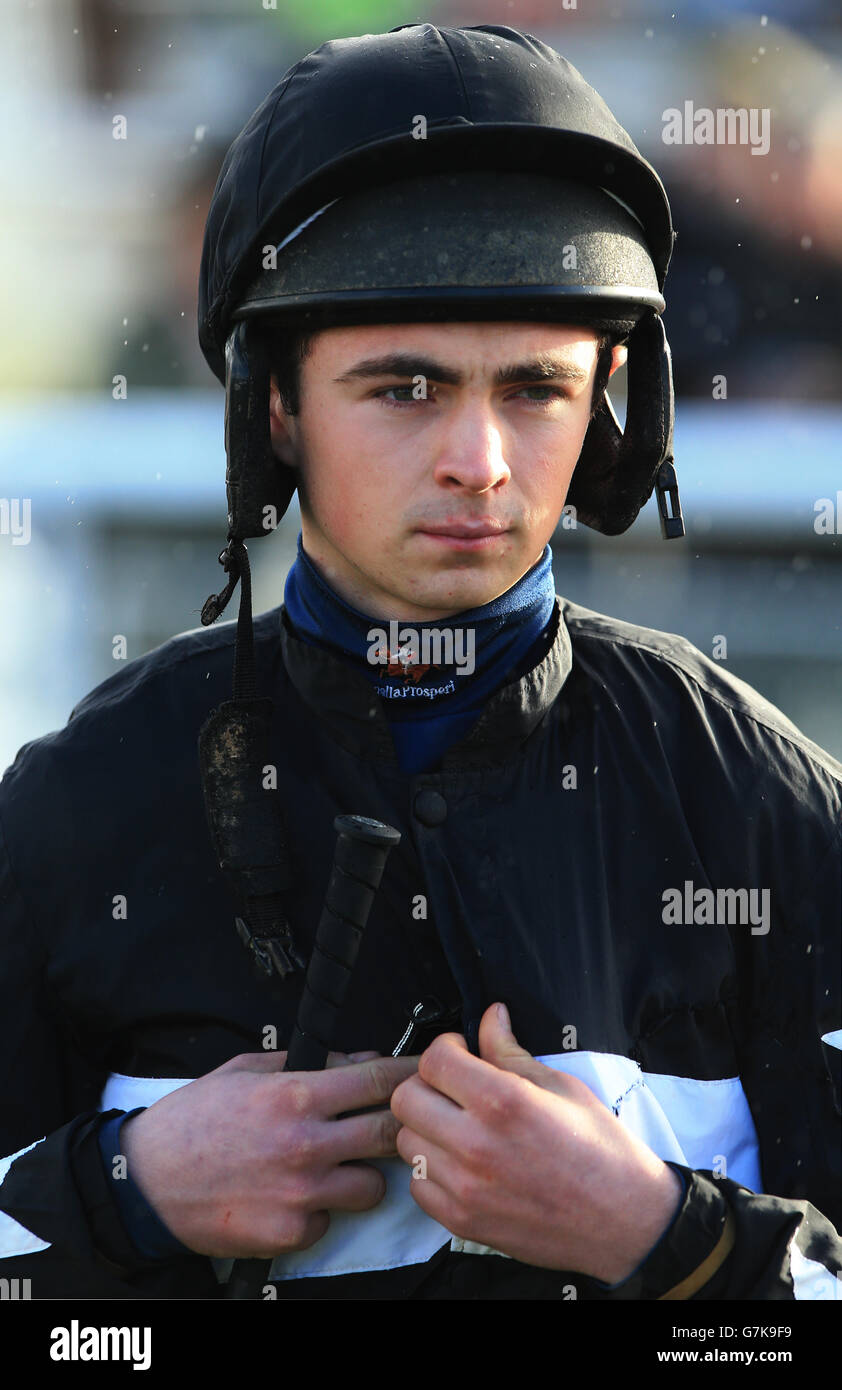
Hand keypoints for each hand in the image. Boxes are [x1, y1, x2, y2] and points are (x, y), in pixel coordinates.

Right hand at [120, 1049, 417, 1258]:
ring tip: (336, 1167)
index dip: (410, 1074)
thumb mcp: (246, 1070)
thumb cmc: (194, 1120)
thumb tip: (358, 1061)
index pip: (377, 1079)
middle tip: (407, 1126)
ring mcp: (301, 1192)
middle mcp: (306, 1143)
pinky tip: (294, 1196)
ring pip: (373, 1186)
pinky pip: (330, 1219)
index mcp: (296, 1095)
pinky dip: (321, 1210)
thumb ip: (306, 1064)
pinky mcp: (290, 1232)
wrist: (146, 1182)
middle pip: (390, 1133)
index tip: (426, 1073)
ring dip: (364, 1175)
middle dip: (405, 1127)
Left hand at [391, 1004, 682, 1283]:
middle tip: (454, 1088)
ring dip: (426, 1128)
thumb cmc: (601, 1150)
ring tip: (458, 1127)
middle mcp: (476, 1145)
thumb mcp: (562, 1087)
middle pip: (406, 1098)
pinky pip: (417, 1185)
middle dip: (427, 1084)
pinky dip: (431, 1170)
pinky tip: (461, 1164)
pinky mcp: (463, 1222)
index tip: (460, 1052)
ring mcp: (465, 1188)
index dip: (446, 1048)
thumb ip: (511, 1053)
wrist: (625, 1222)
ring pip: (406, 1142)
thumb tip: (490, 1017)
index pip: (434, 1060)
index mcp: (504, 1102)